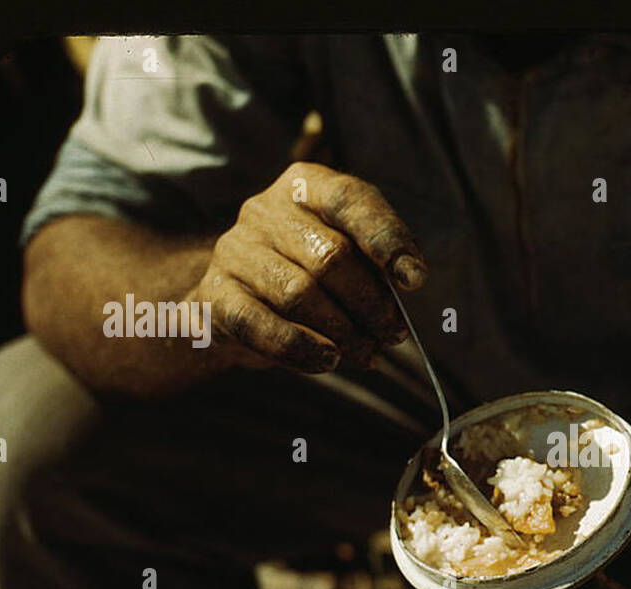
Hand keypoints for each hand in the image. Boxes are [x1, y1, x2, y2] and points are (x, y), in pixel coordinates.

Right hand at [193, 161, 426, 372]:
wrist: (237, 300)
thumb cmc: (309, 273)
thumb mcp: (347, 252)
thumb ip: (377, 258)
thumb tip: (409, 277)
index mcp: (305, 187)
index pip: (349, 199)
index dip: (386, 239)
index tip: (415, 279)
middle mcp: (264, 211)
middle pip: (330, 257)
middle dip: (371, 303)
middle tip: (393, 334)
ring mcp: (235, 252)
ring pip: (300, 294)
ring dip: (343, 332)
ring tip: (367, 353)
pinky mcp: (215, 296)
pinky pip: (262, 326)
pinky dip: (302, 349)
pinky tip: (328, 360)